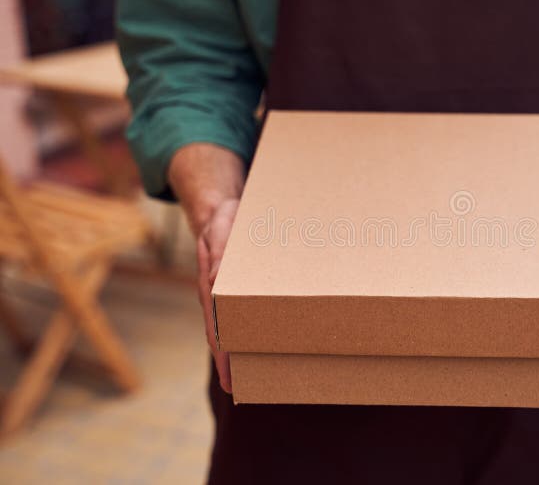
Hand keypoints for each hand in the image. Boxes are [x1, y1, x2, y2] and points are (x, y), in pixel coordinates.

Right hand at [196, 198, 239, 392]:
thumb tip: (216, 280)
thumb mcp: (220, 230)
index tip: (228, 376)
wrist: (224, 208)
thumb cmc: (224, 220)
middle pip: (223, 334)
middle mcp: (219, 294)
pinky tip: (268, 340)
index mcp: (212, 286)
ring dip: (242, 349)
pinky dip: (254, 328)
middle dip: (231, 362)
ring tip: (257, 374)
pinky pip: (247, 310)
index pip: (216, 326)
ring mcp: (229, 292)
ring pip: (235, 325)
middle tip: (238, 389)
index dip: (222, 354)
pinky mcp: (241, 286)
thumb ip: (217, 253)